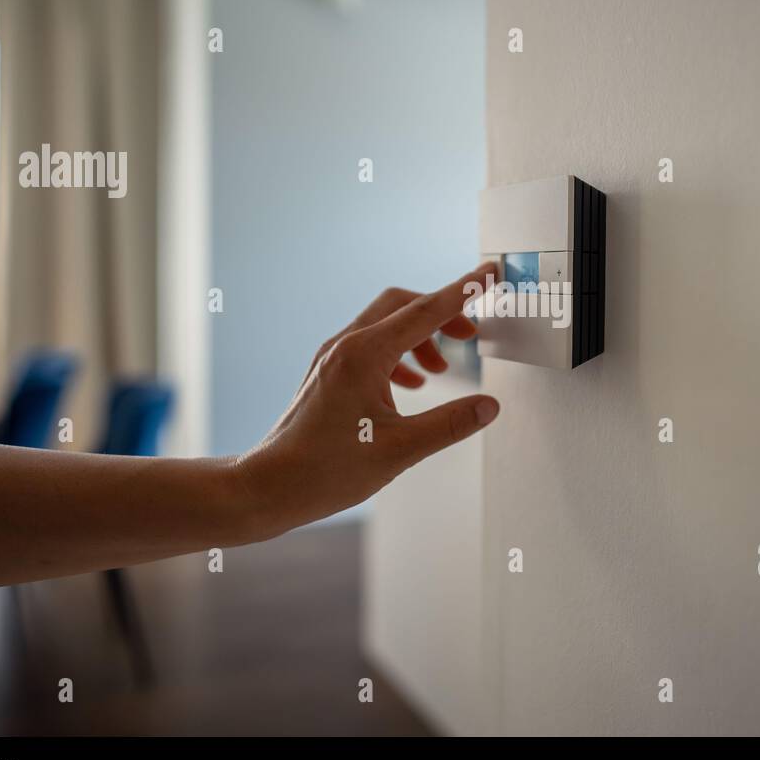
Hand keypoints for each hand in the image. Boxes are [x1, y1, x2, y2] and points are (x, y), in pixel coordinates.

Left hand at [233, 264, 499, 536]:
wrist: (269, 486)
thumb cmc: (324, 470)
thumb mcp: (401, 450)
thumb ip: (450, 424)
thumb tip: (487, 406)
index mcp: (364, 355)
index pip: (426, 310)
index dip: (464, 290)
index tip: (489, 272)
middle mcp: (345, 346)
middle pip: (403, 306)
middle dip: (441, 314)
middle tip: (471, 334)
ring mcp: (332, 358)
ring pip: (385, 325)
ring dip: (419, 337)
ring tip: (441, 370)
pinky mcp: (327, 373)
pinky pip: (370, 346)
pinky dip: (398, 354)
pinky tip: (410, 385)